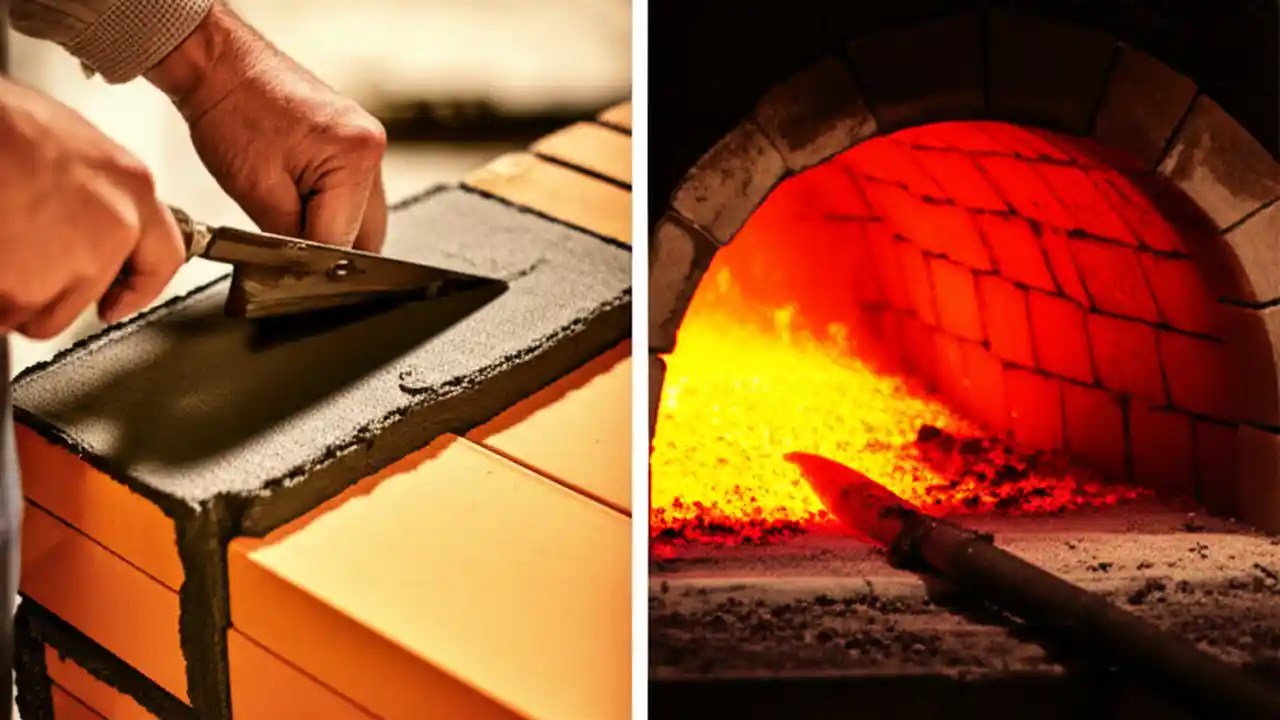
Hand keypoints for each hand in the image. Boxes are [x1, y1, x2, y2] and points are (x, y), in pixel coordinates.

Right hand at [0, 78, 183, 337]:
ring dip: (12, 299)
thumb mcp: (71, 143)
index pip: (163, 259)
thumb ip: (95, 192)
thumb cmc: (3, 125)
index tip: (118, 303)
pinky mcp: (20, 289)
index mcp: (130, 187)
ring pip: (39, 313)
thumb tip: (84, 219)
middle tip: (17, 262)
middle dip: (50, 291)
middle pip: (88, 296)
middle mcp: (112, 231)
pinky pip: (2, 315)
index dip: (138, 289)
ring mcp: (67, 264)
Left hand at [147, 3, 387, 251]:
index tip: (287, 270)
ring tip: (290, 216)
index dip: (312, 264)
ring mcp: (369, 143)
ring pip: (365, 218)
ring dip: (332, 227)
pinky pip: (357, 194)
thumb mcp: (256, 190)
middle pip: (367, 235)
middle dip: (328, 249)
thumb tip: (306, 270)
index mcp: (355, 158)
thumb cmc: (230, 112)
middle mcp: (372, 148)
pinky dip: (331, 206)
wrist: (221, 67)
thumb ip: (290, 237)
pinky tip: (301, 200)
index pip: (344, 242)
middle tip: (289, 250)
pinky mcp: (357, 142)